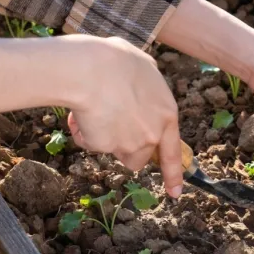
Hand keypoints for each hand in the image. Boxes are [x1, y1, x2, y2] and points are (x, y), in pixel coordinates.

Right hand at [64, 37, 184, 197]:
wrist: (90, 70)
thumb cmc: (116, 60)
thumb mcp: (143, 66)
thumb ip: (147, 86)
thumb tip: (140, 87)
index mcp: (166, 114)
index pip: (172, 151)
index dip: (173, 174)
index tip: (174, 193)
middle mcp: (151, 134)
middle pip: (138, 156)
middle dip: (122, 145)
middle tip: (107, 120)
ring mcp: (128, 143)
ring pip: (113, 151)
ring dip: (103, 138)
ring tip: (90, 110)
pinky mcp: (104, 147)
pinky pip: (89, 142)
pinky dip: (82, 130)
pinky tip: (79, 110)